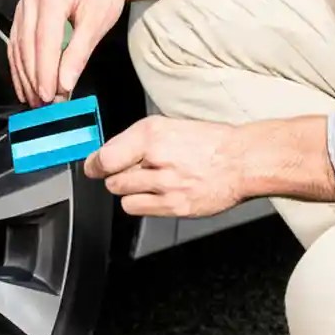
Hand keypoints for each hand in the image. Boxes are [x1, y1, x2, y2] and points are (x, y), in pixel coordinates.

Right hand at [8, 0, 126, 105]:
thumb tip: (66, 82)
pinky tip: (26, 85)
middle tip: (43, 104)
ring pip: (18, 48)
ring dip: (25, 77)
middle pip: (28, 46)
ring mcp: (24, 5)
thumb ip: (79, 53)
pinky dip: (21, 67)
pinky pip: (17, 44)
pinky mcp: (23, 15)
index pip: (44, 40)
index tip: (50, 95)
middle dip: (34, 79)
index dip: (45, 71)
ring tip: (35, 100)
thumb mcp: (98, 21)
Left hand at [83, 115, 245, 216]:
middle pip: (112, 178)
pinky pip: (138, 208)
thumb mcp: (168, 126)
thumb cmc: (209, 142)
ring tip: (148, 181)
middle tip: (129, 172)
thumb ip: (137, 140)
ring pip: (122, 194)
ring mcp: (165, 184)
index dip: (95, 164)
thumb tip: (108, 154)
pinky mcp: (174, 206)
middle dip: (115, 176)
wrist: (241, 160)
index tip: (93, 166)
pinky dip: (140, 203)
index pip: (106, 156)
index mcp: (152, 133)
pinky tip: (155, 194)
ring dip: (128, 189)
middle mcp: (156, 158)